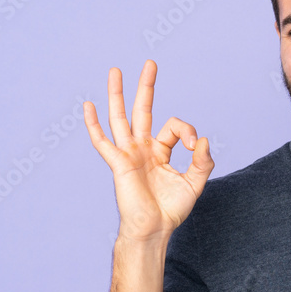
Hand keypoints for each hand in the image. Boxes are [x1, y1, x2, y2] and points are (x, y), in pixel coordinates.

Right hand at [83, 60, 213, 242]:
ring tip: (115, 71)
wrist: (154, 228)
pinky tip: (88, 106)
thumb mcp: (195, 183)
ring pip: (120, 118)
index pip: (174, 126)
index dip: (187, 131)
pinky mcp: (118, 164)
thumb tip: (202, 139)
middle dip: (146, 87)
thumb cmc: (171, 209)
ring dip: (117, 94)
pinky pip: (102, 142)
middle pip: (143, 110)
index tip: (195, 146)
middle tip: (150, 63)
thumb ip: (202, 161)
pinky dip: (94, 125)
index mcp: (160, 150)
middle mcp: (142, 148)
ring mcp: (128, 154)